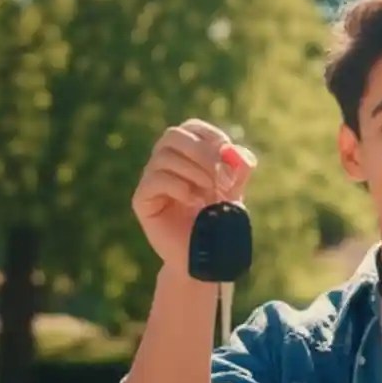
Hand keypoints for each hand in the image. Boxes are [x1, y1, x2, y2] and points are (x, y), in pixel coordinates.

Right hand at [132, 119, 256, 274]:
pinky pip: (155, 180)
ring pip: (164, 157)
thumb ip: (239, 168)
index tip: (230, 157)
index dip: (212, 137)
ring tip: (208, 194)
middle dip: (202, 152)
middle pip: (173, 135)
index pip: (191, 127)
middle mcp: (163, 162)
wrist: (206, 255)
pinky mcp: (142, 200)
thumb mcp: (234, 189)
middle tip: (220, 176)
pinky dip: (179, 186)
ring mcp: (150, 180)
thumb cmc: (218, 219)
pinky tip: (193, 201)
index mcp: (185, 154)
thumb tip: (234, 150)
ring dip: (194, 172)